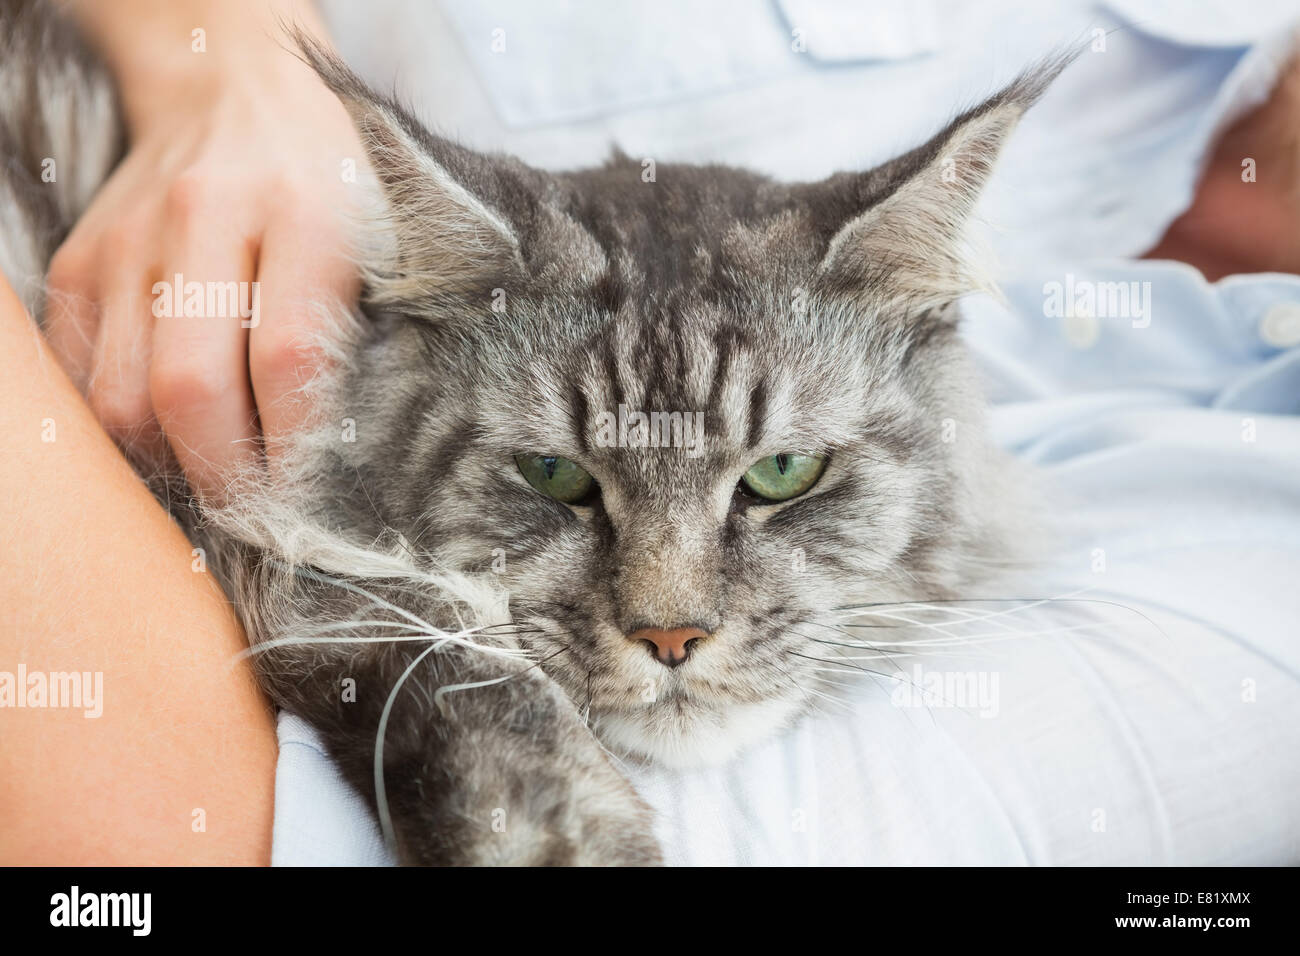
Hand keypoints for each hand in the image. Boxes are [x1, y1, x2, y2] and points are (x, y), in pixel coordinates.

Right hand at [45, 8, 364, 497]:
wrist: (233, 92)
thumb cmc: (331, 179)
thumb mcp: (385, 233)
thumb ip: (372, 326)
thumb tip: (360, 450)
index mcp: (303, 211)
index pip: (288, 360)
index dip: (295, 449)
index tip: (314, 500)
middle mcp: (205, 220)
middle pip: (192, 387)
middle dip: (226, 476)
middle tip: (258, 515)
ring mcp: (130, 241)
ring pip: (124, 396)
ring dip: (169, 462)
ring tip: (216, 479)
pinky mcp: (81, 260)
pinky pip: (82, 374)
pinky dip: (121, 427)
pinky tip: (168, 436)